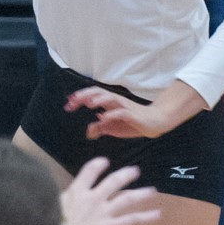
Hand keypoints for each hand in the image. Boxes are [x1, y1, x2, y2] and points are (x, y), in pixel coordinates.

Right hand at [57, 158, 159, 224]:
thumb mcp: (53, 206)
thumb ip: (64, 199)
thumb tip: (68, 196)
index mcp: (76, 191)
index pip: (89, 170)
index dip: (98, 164)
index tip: (104, 161)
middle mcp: (92, 198)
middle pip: (113, 181)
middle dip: (126, 174)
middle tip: (135, 170)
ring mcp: (102, 212)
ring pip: (126, 198)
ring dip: (141, 193)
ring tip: (152, 190)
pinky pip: (131, 220)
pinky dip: (146, 217)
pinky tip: (156, 215)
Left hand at [66, 87, 185, 140]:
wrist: (155, 122)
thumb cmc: (133, 123)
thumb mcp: (113, 128)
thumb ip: (100, 128)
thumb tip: (88, 132)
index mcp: (109, 104)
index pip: (92, 96)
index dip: (80, 98)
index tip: (68, 104)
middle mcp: (115, 102)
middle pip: (98, 92)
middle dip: (84, 95)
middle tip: (72, 101)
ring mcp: (124, 107)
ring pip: (110, 98)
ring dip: (98, 100)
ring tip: (88, 104)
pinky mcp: (133, 114)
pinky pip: (121, 112)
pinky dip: (112, 114)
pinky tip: (103, 117)